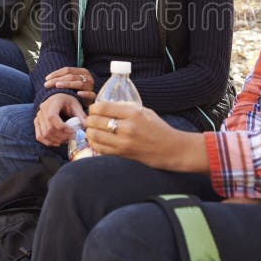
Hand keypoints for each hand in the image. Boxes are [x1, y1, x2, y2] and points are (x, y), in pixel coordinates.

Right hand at [34, 93, 86, 146]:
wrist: (57, 97)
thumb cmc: (67, 101)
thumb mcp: (76, 104)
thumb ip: (81, 115)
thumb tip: (86, 126)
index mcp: (53, 103)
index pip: (52, 117)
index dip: (62, 127)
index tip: (72, 132)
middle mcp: (43, 109)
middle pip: (48, 128)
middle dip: (61, 136)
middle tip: (71, 138)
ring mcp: (38, 116)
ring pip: (44, 134)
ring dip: (55, 140)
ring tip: (66, 140)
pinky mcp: (36, 123)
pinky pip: (39, 136)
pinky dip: (48, 142)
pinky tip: (58, 142)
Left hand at [44, 67, 95, 105]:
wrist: (90, 102)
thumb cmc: (77, 92)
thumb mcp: (72, 83)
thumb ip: (64, 79)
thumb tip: (47, 79)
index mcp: (82, 72)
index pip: (68, 70)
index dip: (56, 73)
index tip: (46, 79)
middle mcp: (88, 78)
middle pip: (71, 76)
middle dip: (57, 80)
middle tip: (47, 84)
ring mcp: (91, 87)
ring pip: (79, 84)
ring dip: (67, 84)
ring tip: (57, 86)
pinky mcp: (94, 97)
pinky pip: (90, 94)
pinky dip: (85, 94)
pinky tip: (78, 94)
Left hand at [86, 102, 209, 172]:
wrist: (172, 149)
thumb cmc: (160, 129)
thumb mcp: (145, 111)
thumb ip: (127, 108)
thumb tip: (108, 105)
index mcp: (133, 113)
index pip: (103, 107)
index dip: (93, 107)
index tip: (93, 109)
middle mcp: (127, 127)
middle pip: (95, 121)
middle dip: (89, 119)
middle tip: (90, 119)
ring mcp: (124, 142)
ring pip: (94, 135)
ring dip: (90, 131)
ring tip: (91, 129)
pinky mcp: (122, 154)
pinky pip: (100, 149)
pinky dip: (94, 144)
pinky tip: (96, 140)